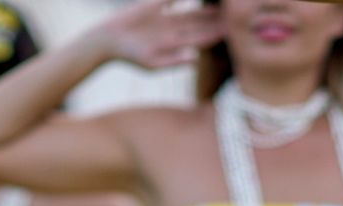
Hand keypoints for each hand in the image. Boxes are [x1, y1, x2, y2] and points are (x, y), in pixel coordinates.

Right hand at [95, 0, 221, 69]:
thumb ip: (174, 61)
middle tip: (233, 17)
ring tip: (220, 6)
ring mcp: (165, 17)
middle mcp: (173, 30)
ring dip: (205, 9)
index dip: (215, 35)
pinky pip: (171, 0)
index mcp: (175, 45)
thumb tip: (195, 58)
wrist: (109, 41)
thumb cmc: (131, 57)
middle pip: (199, 25)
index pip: (200, 39)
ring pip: (190, 12)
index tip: (230, 32)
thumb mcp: (153, 63)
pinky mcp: (154, 6)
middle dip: (216, 22)